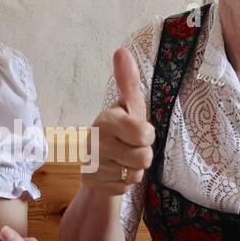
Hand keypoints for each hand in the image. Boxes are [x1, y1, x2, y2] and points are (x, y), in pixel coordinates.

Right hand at [81, 47, 155, 196]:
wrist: (95, 161)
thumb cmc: (119, 130)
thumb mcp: (128, 106)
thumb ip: (128, 82)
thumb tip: (122, 51)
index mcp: (105, 121)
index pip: (145, 135)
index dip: (147, 135)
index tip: (138, 132)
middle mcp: (95, 143)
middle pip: (144, 158)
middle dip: (142, 155)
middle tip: (130, 148)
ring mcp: (93, 166)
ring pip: (136, 175)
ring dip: (134, 170)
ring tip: (122, 160)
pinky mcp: (93, 185)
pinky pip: (125, 189)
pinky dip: (124, 183)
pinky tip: (115, 173)